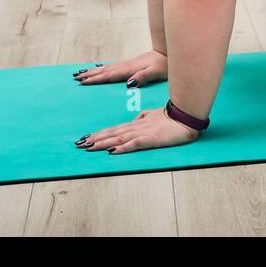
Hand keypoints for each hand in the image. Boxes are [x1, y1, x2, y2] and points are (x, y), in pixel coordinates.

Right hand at [73, 49, 166, 86]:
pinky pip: (112, 67)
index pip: (110, 75)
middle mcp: (126, 66)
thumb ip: (143, 77)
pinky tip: (99, 69)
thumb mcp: (156, 72)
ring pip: (107, 68)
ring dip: (93, 71)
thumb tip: (128, 84)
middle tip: (75, 78)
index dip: (96, 79)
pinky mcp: (130, 65)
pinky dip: (102, 69)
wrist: (169, 53)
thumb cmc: (164, 65)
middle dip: (90, 75)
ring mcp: (128, 64)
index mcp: (130, 69)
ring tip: (81, 73)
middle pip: (104, 71)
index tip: (83, 82)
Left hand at [75, 106, 198, 154]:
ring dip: (102, 143)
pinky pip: (134, 144)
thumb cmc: (173, 117)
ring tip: (88, 147)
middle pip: (112, 134)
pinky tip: (112, 152)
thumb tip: (137, 118)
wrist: (186, 117)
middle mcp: (136, 127)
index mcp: (137, 123)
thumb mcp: (155, 115)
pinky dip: (122, 148)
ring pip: (118, 138)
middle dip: (95, 139)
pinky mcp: (151, 139)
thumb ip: (145, 116)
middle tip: (79, 144)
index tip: (87, 137)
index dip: (100, 133)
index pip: (115, 129)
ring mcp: (143, 133)